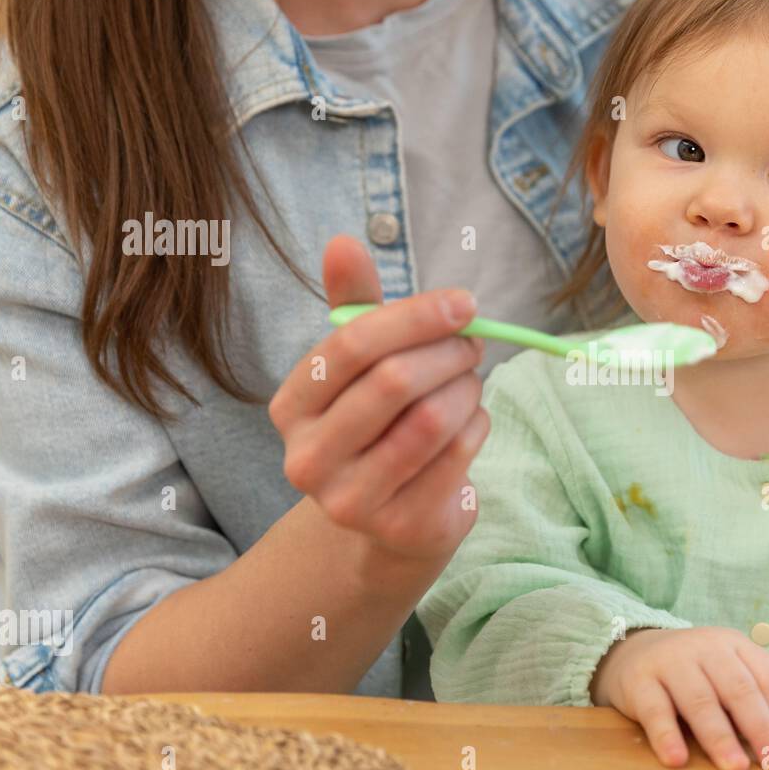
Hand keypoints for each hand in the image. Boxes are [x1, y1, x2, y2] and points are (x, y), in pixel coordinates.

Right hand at [269, 235, 489, 576]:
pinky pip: (458, 456)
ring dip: (467, 389)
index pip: (352, 345)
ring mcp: (351, 500)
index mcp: (291, 406)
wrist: (392, 519)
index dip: (415, 317)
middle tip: (475, 342)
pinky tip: (472, 421)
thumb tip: (343, 242)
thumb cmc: (379, 423)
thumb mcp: (361, 365)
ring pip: (432, 421)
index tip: (464, 303)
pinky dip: (477, 427)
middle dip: (449, 353)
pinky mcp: (400, 527)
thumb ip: (353, 306)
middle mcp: (307, 458)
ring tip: (471, 381)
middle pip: (394, 383)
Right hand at [591, 627, 768, 769]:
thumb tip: (763, 740)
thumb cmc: (691, 672)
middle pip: (738, 689)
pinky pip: (656, 711)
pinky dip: (667, 736)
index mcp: (733, 644)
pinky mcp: (639, 681)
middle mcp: (705, 647)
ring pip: (700, 701)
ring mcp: (670, 661)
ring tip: (734, 766)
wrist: (633, 650)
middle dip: (758, 728)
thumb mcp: (723, 670)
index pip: (768, 676)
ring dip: (720, 738)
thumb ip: (745, 696)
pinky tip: (677, 759)